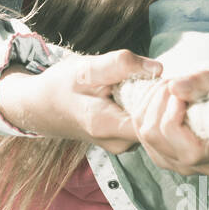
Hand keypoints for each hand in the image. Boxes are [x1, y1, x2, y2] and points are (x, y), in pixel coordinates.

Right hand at [0, 50, 161, 153]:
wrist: (42, 106)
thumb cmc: (62, 85)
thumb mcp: (87, 68)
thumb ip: (120, 65)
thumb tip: (157, 68)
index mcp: (107, 126)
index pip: (154, 122)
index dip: (165, 100)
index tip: (163, 79)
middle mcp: (118, 142)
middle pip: (157, 126)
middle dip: (165, 102)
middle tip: (163, 78)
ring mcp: (122, 144)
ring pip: (153, 126)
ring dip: (158, 105)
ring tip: (152, 84)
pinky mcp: (124, 140)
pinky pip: (146, 126)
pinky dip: (149, 110)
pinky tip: (144, 94)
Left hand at [129, 69, 208, 176]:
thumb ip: (197, 84)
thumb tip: (174, 87)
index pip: (173, 132)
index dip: (171, 107)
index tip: (179, 90)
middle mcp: (191, 166)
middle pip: (152, 133)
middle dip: (157, 101)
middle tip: (171, 83)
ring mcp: (173, 163)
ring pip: (142, 132)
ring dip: (149, 102)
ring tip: (167, 88)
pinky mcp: (159, 156)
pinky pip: (138, 132)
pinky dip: (144, 110)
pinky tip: (160, 99)